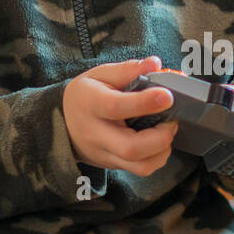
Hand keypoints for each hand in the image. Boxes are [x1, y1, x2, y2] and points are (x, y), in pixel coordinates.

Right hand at [61, 56, 178, 174]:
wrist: (63, 124)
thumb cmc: (86, 95)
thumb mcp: (100, 75)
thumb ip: (128, 69)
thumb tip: (155, 64)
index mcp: (91, 104)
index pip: (117, 106)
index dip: (144, 102)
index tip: (167, 96)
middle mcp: (96, 134)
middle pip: (131, 147)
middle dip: (161, 136)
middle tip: (171, 120)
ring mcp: (105, 153)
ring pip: (140, 166)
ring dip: (162, 150)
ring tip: (166, 130)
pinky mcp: (113, 165)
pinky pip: (141, 170)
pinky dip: (158, 158)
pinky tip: (158, 142)